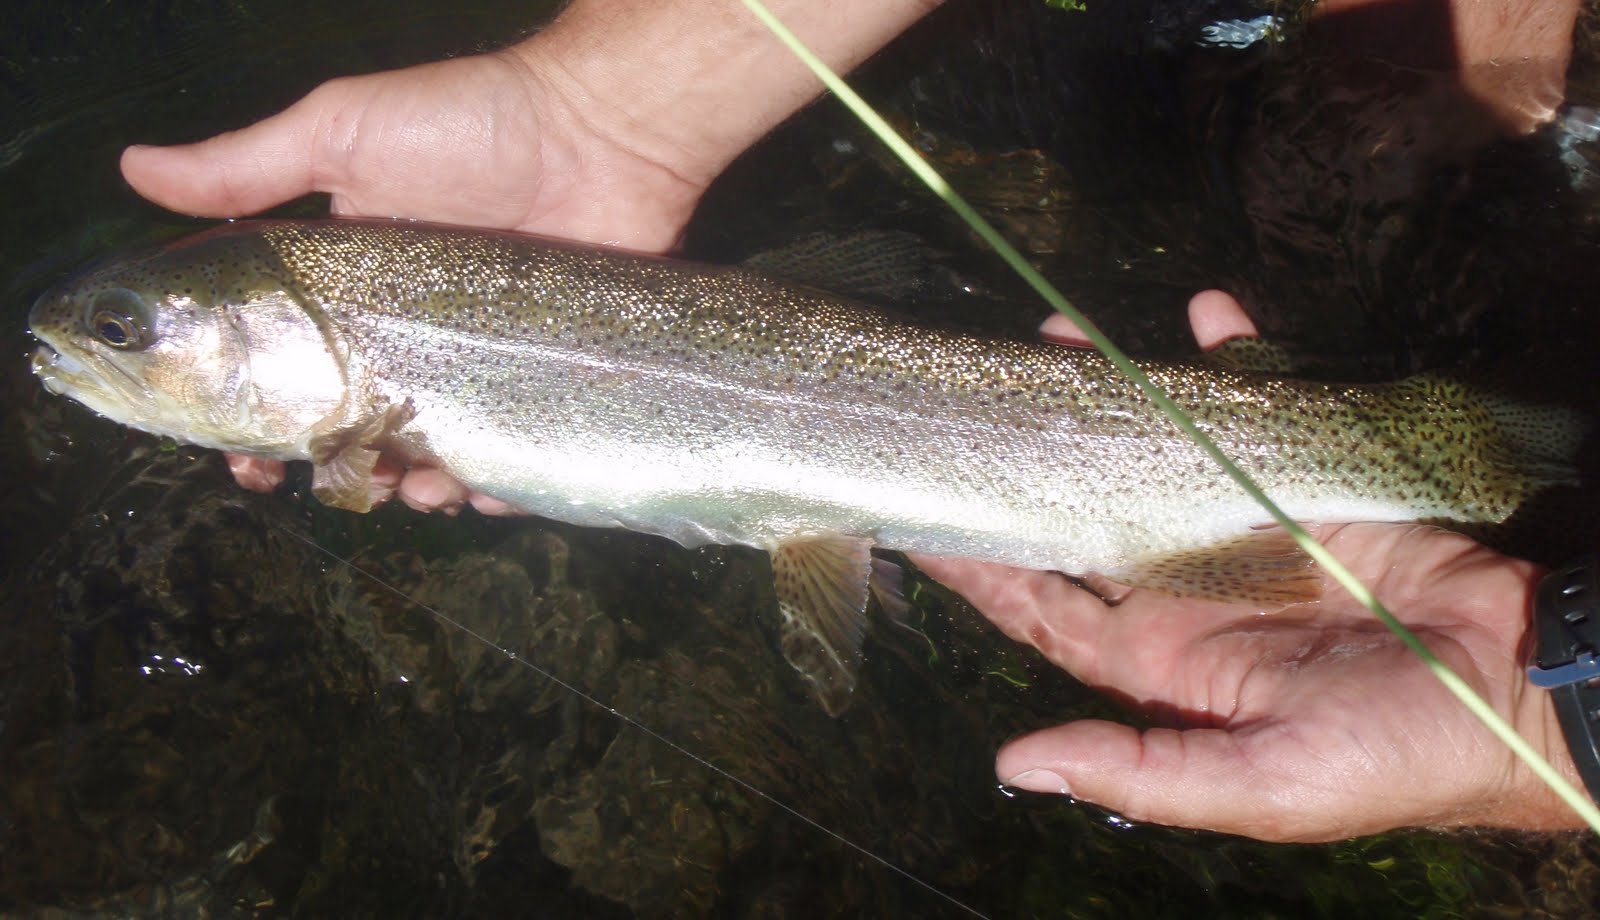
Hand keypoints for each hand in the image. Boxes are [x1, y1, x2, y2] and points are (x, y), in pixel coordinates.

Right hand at [126, 0, 937, 513]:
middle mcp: (406, 336)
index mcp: (346, 290)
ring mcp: (477, 362)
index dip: (255, 426)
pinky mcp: (544, 380)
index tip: (240, 461)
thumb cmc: (470, 125)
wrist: (601, 133)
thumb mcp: (345, 133)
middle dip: (333, 471)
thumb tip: (133, 169)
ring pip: (430, 458)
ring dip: (413, 490)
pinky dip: (497, 488)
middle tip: (331, 481)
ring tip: (417, 487)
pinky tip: (486, 491)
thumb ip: (246, 167)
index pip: (283, 372)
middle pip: (353, 431)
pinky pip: (515, 456)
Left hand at [913, 291, 1584, 841]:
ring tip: (1065, 335)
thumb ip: (1139, 768)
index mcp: (1162, 658)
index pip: (1043, 607)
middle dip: (1030, 457)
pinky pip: (1260, 403)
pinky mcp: (1307, 474)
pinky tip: (1206, 313)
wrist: (1534, 687)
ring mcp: (1243, 522)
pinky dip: (1233, 357)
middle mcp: (1187, 583)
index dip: (982, 569)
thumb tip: (1012, 763)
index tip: (919, 519)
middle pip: (1082, 510)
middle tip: (982, 392)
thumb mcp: (1264, 786)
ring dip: (1113, 393)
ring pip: (1152, 446)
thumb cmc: (1399, 755)